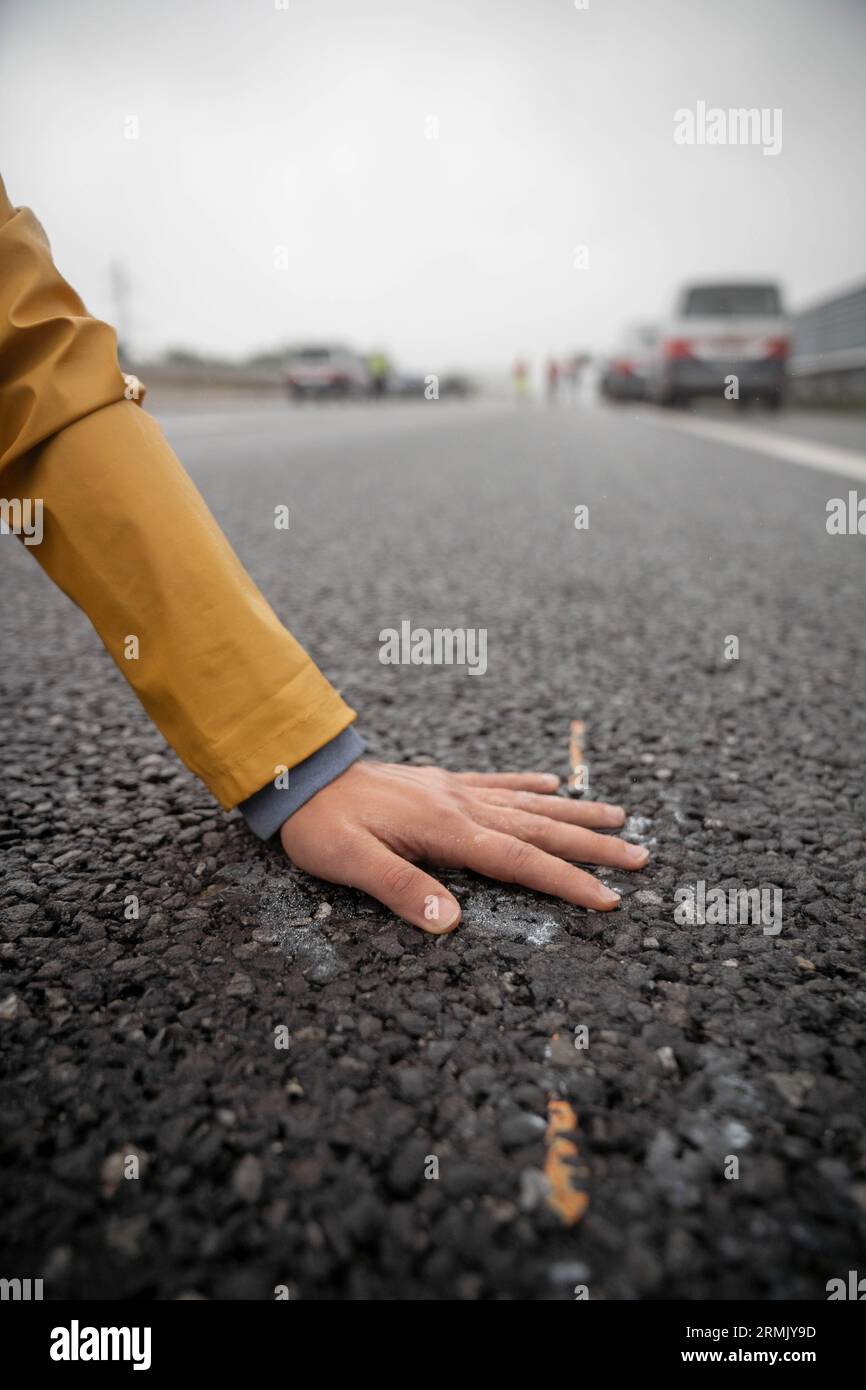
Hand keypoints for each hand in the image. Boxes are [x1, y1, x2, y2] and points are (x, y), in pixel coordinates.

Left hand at [280, 761, 648, 933]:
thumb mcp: (349, 862)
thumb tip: (449, 924)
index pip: (520, 860)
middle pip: (539, 829)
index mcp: (446, 829)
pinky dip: (528, 785)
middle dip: (592, 846)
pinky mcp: (440, 783)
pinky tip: (551, 783)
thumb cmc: (320, 824)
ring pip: (528, 804)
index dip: (566, 881)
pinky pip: (496, 783)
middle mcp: (460, 806)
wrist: (300, 774)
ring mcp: (453, 791)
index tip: (609, 899)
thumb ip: (400, 889)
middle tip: (641, 858)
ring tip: (619, 818)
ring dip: (574, 813)